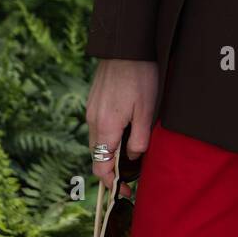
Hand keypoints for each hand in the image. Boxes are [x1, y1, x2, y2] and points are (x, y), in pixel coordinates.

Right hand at [86, 58, 158, 191]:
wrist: (126, 46)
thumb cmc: (140, 77)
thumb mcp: (146, 110)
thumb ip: (139, 139)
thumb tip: (132, 157)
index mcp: (106, 127)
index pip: (101, 167)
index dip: (112, 183)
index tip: (125, 190)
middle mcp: (93, 121)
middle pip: (97, 155)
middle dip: (112, 166)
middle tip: (132, 170)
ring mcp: (91, 109)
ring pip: (97, 140)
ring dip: (111, 148)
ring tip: (131, 147)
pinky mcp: (93, 100)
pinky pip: (98, 125)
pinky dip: (108, 133)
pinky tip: (125, 125)